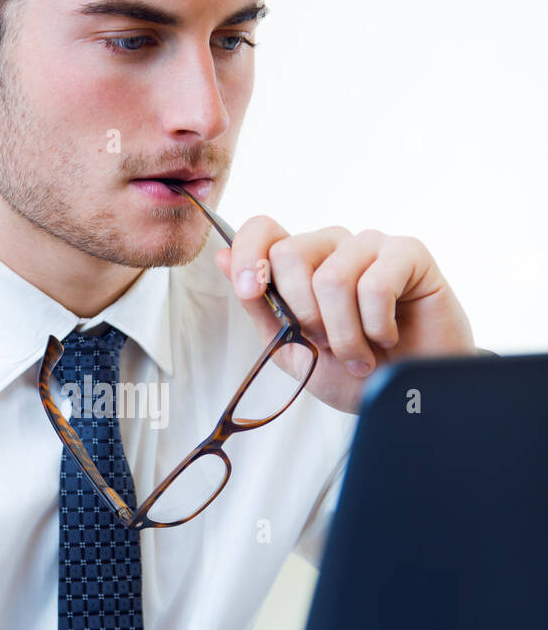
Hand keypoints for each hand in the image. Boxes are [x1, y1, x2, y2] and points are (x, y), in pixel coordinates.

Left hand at [215, 219, 476, 413]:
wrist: (407, 399)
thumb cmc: (353, 374)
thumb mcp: (292, 350)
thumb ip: (259, 306)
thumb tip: (221, 256)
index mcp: (300, 264)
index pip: (263, 230)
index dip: (248, 255)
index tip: (250, 292)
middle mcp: (333, 247)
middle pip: (290, 253)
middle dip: (304, 315)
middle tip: (329, 345)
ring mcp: (371, 246)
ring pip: (332, 276)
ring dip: (344, 333)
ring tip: (361, 354)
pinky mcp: (409, 253)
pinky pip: (375, 283)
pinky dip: (376, 325)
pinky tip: (388, 335)